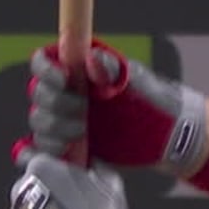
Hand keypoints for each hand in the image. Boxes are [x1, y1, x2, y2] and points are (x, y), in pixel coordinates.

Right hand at [13, 40, 208, 176]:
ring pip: (40, 123)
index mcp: (80, 71)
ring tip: (82, 133)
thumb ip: (112, 70)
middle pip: (39, 95)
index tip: (65, 80)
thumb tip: (89, 57)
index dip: (46, 69)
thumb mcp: (137, 83)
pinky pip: (46, 148)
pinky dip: (47, 150)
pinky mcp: (70, 146)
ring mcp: (67, 120)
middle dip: (55, 104)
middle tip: (83, 113)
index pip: (44, 62)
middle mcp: (68, 93)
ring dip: (54, 129)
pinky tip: (61, 151)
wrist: (170, 136)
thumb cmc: (154, 102)